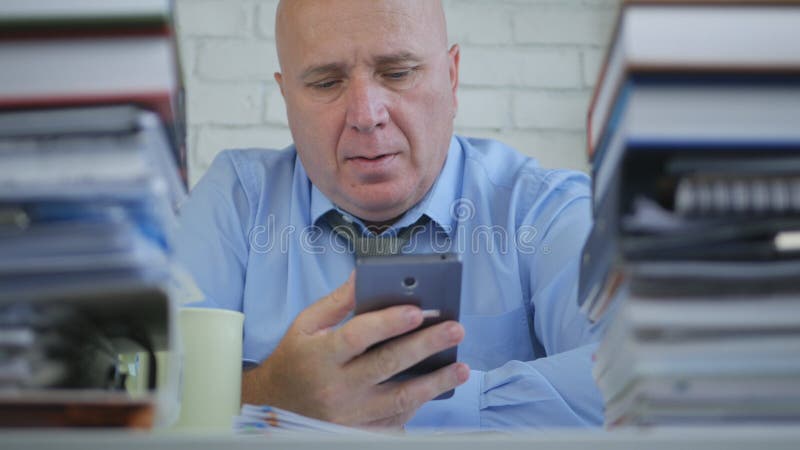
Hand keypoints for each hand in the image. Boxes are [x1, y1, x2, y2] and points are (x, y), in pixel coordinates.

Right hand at [241, 272, 468, 427]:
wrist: (275, 408)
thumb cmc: (294, 360)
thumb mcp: (306, 326)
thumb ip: (337, 302)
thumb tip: (364, 275)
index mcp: (319, 356)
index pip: (357, 337)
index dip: (388, 323)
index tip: (417, 311)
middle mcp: (335, 388)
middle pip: (386, 365)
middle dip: (425, 346)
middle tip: (455, 328)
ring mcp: (349, 415)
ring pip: (399, 398)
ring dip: (434, 382)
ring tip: (461, 367)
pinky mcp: (360, 432)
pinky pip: (396, 418)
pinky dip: (420, 403)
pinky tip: (440, 387)